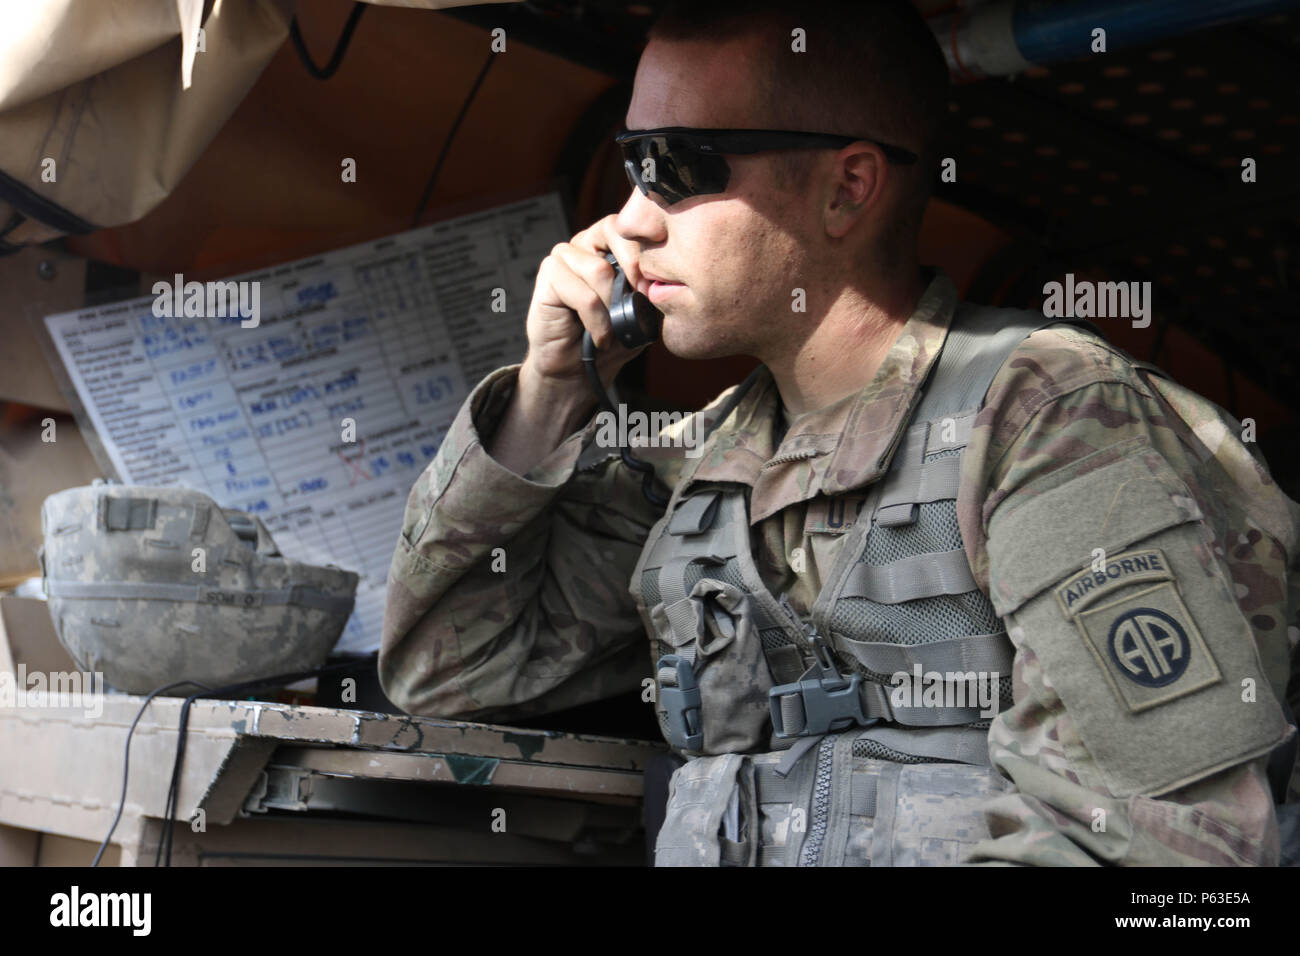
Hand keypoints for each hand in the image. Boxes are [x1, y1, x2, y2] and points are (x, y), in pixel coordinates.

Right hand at [520, 214, 650, 396]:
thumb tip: (660, 278)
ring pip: (599, 270)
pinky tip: (598, 337)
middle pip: (612, 232)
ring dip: (612, 307)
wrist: (577, 370)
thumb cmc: (610, 339)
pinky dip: (597, 321)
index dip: (644, 251)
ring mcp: (562, 258)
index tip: (653, 285)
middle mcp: (583, 244)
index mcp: (607, 245)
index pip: (628, 225)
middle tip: (640, 297)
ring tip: (612, 329)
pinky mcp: (547, 278)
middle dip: (632, 267)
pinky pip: (584, 295)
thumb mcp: (642, 312)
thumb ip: (651, 290)